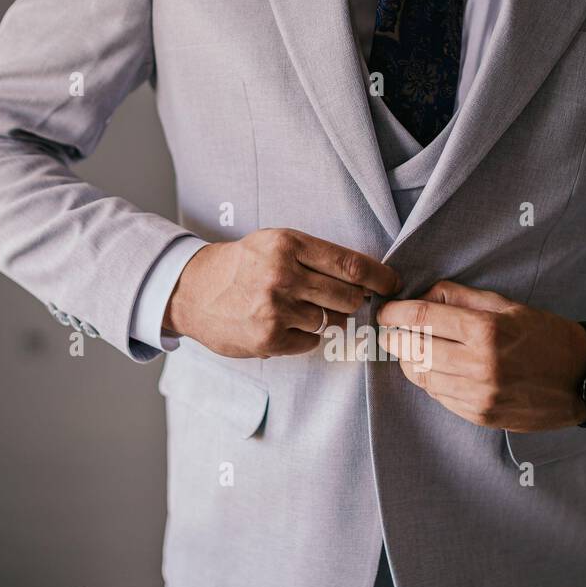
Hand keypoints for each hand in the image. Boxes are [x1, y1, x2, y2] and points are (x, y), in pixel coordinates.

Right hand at [164, 228, 401, 357]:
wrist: (192, 290)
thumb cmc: (242, 266)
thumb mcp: (275, 244)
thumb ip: (316, 257)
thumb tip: (367, 278)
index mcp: (288, 244)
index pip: (351, 264)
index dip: (380, 277)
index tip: (393, 284)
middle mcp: (283, 274)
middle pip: (348, 297)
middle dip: (353, 301)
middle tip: (342, 300)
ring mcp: (275, 308)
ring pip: (331, 321)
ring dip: (326, 319)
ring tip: (300, 309)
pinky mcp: (269, 338)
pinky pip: (312, 342)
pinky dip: (305, 336)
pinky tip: (284, 325)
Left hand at [377, 280, 585, 431]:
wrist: (582, 379)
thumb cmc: (544, 336)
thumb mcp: (507, 305)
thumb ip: (461, 298)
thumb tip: (422, 296)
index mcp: (487, 331)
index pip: (423, 319)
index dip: (396, 313)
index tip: (385, 311)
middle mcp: (480, 366)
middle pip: (414, 349)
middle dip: (395, 338)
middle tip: (390, 330)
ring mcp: (479, 395)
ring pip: (421, 376)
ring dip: (409, 361)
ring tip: (410, 348)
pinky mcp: (480, 415)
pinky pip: (438, 396)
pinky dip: (429, 380)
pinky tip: (433, 368)